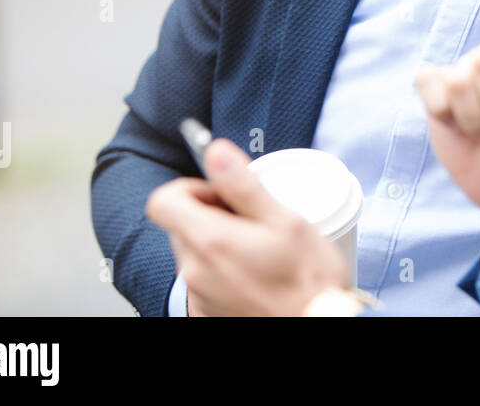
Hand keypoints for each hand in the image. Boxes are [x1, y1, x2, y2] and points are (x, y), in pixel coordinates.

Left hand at [145, 139, 346, 315]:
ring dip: (218, 243)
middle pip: (180, 225)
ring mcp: (199, 295)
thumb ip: (244, 186)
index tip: (221, 194)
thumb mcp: (286, 221)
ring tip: (259, 249)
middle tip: (252, 219)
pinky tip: (255, 273)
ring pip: (194, 252)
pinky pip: (204, 279)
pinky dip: (223, 270)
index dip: (191, 188)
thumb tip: (216, 152)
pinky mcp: (207, 312)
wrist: (316, 325)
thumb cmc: (309, 281)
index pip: (163, 201)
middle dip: (211, 214)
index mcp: (210, 241)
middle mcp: (195, 271)